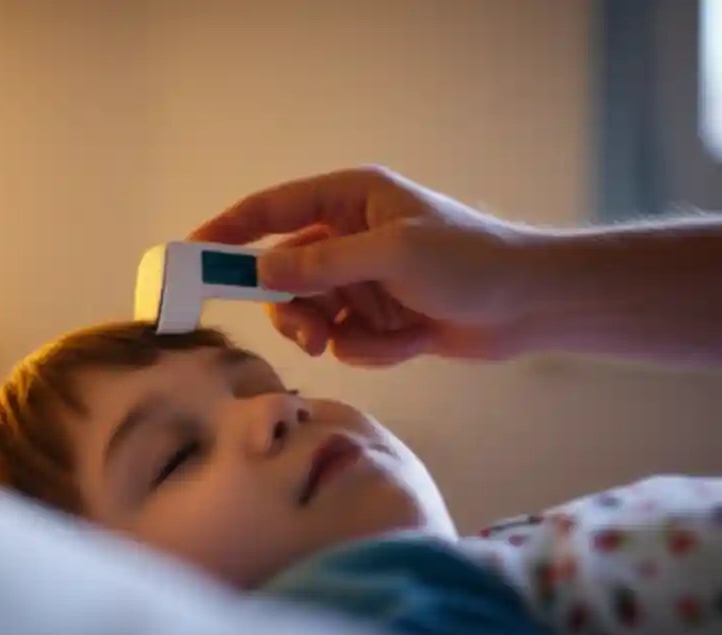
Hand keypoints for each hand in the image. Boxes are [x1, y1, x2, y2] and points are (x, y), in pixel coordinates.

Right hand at [191, 166, 536, 365]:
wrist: (530, 306)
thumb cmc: (470, 262)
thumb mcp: (392, 255)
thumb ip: (323, 263)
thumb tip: (260, 268)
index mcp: (352, 199)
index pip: (272, 209)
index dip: (228, 231)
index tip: (190, 255)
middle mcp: (352, 236)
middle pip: (286, 273)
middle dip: (296, 307)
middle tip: (310, 334)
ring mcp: (365, 280)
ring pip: (313, 313)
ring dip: (334, 332)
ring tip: (369, 338)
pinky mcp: (382, 318)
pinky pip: (348, 339)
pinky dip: (372, 348)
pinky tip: (411, 341)